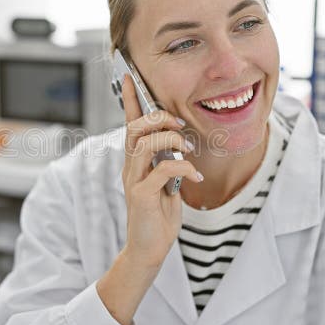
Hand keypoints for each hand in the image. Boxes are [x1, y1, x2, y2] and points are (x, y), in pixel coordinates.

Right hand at [120, 74, 201, 269]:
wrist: (149, 248)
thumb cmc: (158, 215)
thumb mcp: (165, 182)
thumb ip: (167, 161)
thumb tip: (178, 143)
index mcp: (135, 161)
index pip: (130, 124)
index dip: (129, 99)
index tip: (129, 76)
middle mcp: (130, 167)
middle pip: (135, 128)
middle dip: (158, 118)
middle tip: (179, 124)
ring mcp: (133, 181)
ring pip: (145, 144)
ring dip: (171, 141)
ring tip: (187, 150)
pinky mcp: (140, 196)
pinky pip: (163, 170)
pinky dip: (183, 168)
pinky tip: (195, 177)